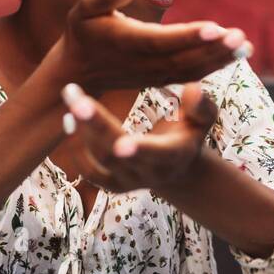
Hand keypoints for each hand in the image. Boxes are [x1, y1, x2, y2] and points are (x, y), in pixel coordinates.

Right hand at [57, 0, 252, 94]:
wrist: (77, 71)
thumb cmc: (83, 31)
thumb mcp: (85, 8)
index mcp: (126, 42)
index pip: (161, 40)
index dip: (188, 36)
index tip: (215, 28)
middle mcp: (143, 62)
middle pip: (184, 58)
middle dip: (214, 49)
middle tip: (241, 39)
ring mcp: (153, 74)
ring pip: (191, 69)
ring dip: (219, 59)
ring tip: (245, 46)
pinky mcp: (160, 78)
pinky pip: (190, 74)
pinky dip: (214, 65)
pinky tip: (235, 54)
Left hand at [60, 81, 217, 197]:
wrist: (177, 170)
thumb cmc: (190, 134)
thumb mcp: (204, 119)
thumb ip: (201, 106)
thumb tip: (192, 88)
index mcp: (173, 156)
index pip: (156, 155)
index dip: (140, 150)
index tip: (122, 143)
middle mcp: (148, 173)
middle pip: (115, 154)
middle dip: (94, 126)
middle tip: (76, 98)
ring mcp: (128, 182)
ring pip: (98, 159)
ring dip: (80, 130)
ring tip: (70, 96)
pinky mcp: (112, 185)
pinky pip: (88, 170)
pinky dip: (76, 147)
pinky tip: (69, 121)